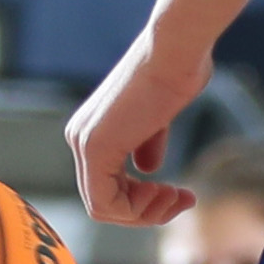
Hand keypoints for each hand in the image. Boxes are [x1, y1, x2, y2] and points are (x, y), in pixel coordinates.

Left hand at [66, 23, 213, 224]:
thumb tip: (146, 172)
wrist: (176, 50)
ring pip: (103, 208)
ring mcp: (83, 143)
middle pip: (104, 202)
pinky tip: (164, 193)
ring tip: (178, 197)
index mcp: (92, 130)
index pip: (108, 188)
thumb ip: (146, 144)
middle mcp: (80, 137)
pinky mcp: (94, 148)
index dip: (144, 201)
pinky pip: (104, 203)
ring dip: (146, 213)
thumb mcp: (158, 118)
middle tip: (184, 199)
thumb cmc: (176, 73)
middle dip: (147, 211)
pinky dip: (136, 211)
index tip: (179, 193)